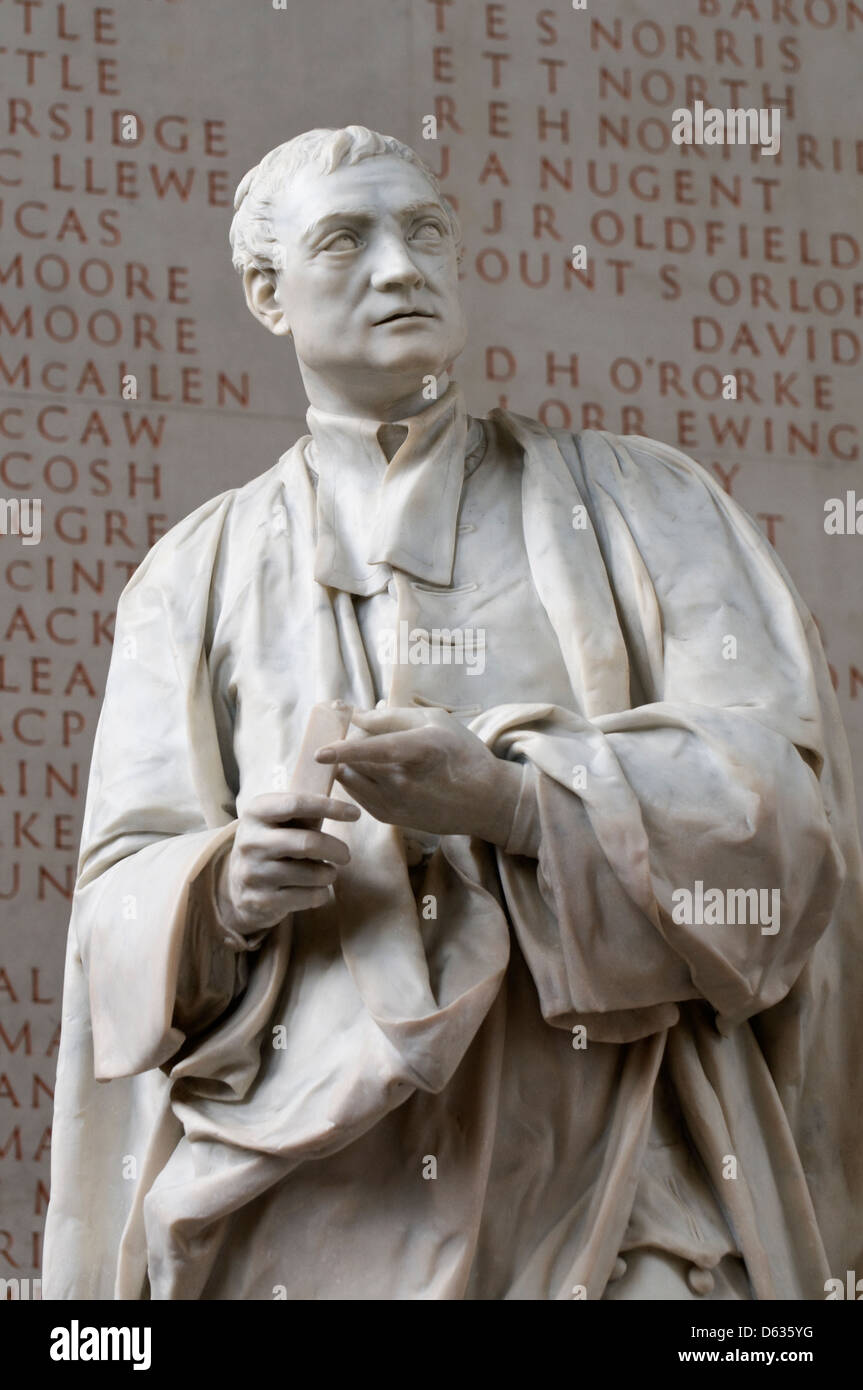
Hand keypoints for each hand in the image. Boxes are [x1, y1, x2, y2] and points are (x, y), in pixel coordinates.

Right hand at [216, 792, 359, 936]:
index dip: (330, 807)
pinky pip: (307, 897)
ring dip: (329, 874)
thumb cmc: (271, 846)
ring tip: (327, 873)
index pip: (296, 804)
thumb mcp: (276, 822)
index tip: (355, 813)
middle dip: (336, 849)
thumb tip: (346, 805)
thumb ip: (303, 812)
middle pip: (308, 843)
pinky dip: (321, 893)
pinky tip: (316, 890)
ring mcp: (253, 873)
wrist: (237, 887)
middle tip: (346, 855)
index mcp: (254, 813)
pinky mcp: (261, 901)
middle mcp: (250, 841)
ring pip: (311, 874)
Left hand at [315, 707, 522, 845]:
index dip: (342, 750)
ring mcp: (396, 804)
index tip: (318, 751)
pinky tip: (374, 771)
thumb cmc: (463, 753)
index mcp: (418, 751)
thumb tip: (356, 715)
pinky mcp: (391, 818)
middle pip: (353, 764)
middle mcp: (403, 782)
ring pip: (351, 781)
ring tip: (369, 754)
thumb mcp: (434, 721)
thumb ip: (392, 717)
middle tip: (355, 733)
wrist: (486, 801)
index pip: (371, 751)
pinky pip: (358, 796)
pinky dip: (356, 780)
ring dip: (348, 765)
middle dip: (346, 747)